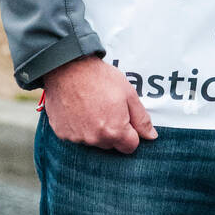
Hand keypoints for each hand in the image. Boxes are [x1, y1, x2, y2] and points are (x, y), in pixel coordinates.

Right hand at [42, 55, 157, 153]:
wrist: (66, 68)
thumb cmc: (98, 78)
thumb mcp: (128, 93)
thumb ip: (141, 118)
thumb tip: (151, 136)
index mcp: (114, 131)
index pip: (130, 146)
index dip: (131, 132)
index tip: (124, 118)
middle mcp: (95, 139)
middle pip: (111, 144)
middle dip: (112, 130)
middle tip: (107, 108)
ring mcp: (77, 137)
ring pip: (93, 140)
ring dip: (95, 129)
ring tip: (91, 106)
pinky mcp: (62, 133)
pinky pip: (76, 135)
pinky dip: (78, 126)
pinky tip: (78, 109)